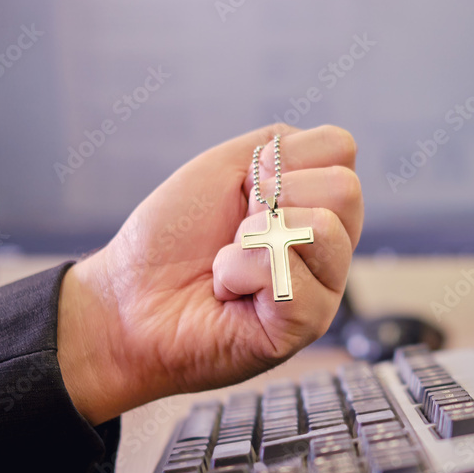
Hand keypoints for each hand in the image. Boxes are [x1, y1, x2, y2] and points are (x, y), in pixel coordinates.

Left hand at [57, 124, 362, 424]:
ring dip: (255, 237)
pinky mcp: (306, 325)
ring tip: (229, 262)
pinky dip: (239, 272)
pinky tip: (228, 292)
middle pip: (345, 189)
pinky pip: (289, 274)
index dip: (282, 160)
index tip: (244, 190)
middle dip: (274, 197)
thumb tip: (333, 155)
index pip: (340, 148)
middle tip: (237, 229)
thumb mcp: (226, 168)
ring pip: (326, 229)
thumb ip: (283, 147)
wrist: (128, 298)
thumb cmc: (173, 236)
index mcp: (316, 201)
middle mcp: (330, 245)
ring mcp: (325, 288)